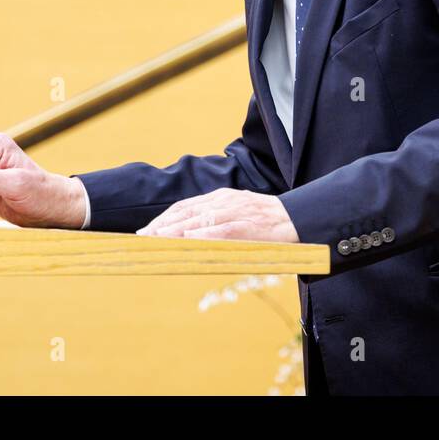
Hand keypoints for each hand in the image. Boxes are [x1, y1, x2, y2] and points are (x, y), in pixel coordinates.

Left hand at [136, 188, 299, 241]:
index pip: (184, 207)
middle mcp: (223, 201)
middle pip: (186, 212)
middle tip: (142, 237)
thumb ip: (215, 221)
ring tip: (157, 239)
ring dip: (176, 230)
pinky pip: (220, 230)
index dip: (163, 218)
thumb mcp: (237, 213)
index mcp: (220, 198)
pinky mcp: (245, 225)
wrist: (296, 217)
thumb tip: (191, 235)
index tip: (146, 230)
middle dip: (162, 224)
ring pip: (199, 220)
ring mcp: (234, 212)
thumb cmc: (265, 220)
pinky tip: (187, 241)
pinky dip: (202, 236)